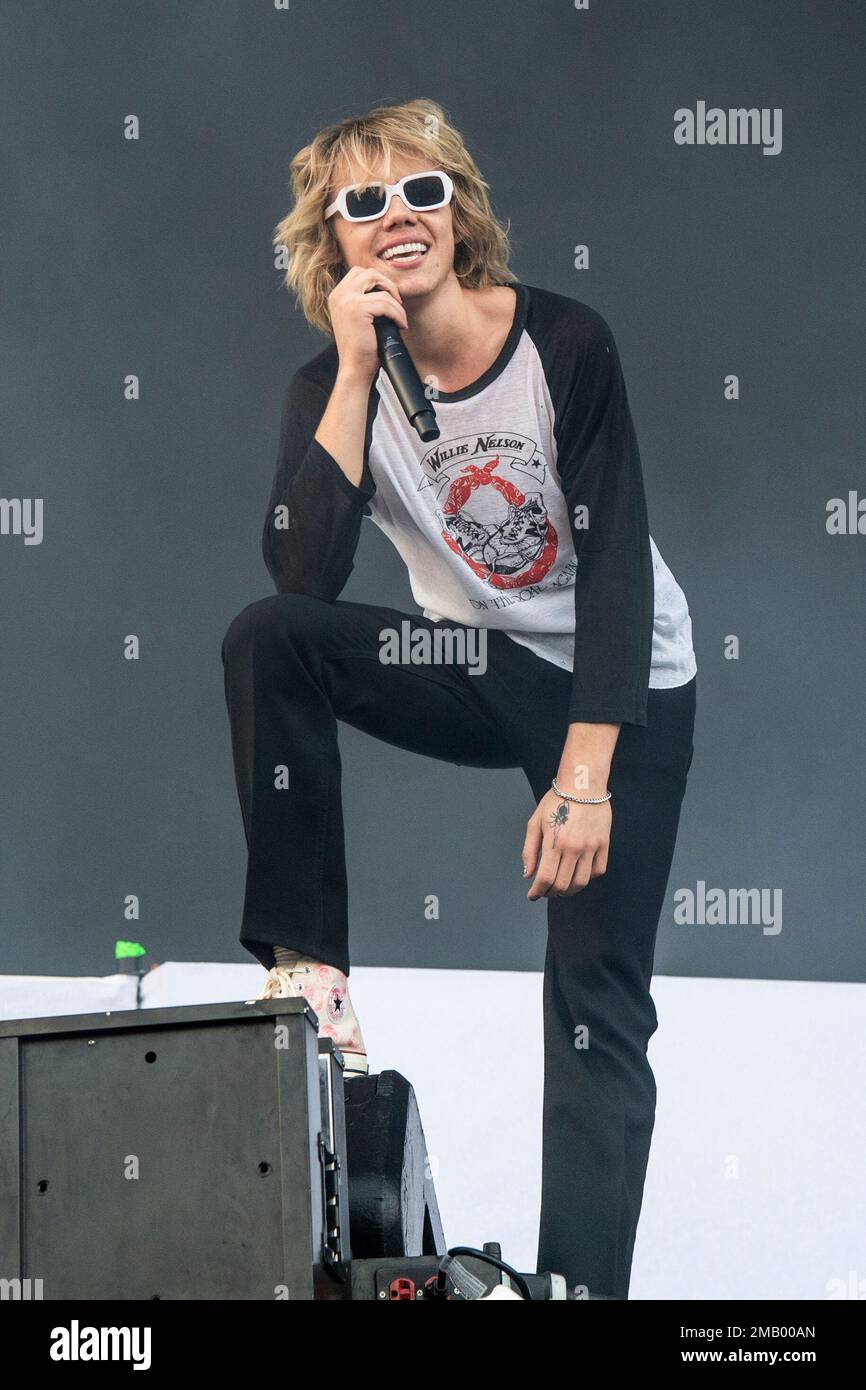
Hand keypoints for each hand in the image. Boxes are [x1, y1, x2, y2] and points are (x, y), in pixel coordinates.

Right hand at [327, 264, 408, 380]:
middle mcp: (338, 295)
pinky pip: (386, 304)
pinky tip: (400, 325)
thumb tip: (388, 287)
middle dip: (388, 286)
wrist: (355, 368)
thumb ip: (365, 299)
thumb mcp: (359, 318)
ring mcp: (346, 301)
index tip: (390, 299)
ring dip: (396, 304)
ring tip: (400, 319)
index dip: (379, 281)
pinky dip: (398, 314)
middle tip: (397, 305)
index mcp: (337, 295)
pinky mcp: (357, 309)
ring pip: (381, 289)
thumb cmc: (361, 348)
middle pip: (370, 273)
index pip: (360, 273)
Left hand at [522, 787, 610, 899]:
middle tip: (546, 891)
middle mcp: (574, 848)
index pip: (545, 878)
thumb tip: (528, 875)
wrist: (582, 784)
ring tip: (562, 888)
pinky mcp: (604, 844)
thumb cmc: (556, 801)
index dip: (537, 891)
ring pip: (581, 882)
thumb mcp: (535, 822)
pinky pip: (598, 871)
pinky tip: (578, 874)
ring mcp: (591, 847)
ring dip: (569, 890)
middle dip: (551, 893)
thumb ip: (530, 850)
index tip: (532, 895)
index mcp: (554, 843)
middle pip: (563, 884)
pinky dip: (587, 878)